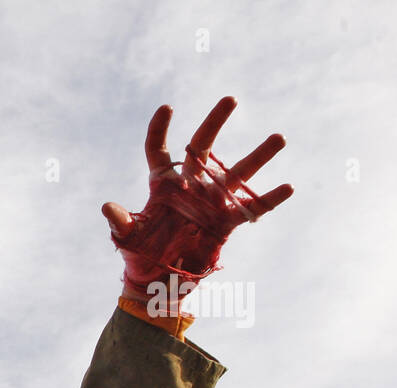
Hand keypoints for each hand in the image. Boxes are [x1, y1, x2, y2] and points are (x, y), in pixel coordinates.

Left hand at [102, 97, 291, 300]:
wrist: (158, 279)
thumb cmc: (139, 254)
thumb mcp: (126, 237)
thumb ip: (120, 221)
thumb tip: (107, 207)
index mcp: (162, 183)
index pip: (159, 149)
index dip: (160, 129)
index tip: (167, 107)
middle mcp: (189, 185)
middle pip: (203, 147)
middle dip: (215, 122)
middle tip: (231, 99)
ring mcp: (211, 201)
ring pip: (238, 172)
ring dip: (259, 156)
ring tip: (279, 138)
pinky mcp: (226, 222)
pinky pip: (252, 208)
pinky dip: (270, 199)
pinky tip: (288, 187)